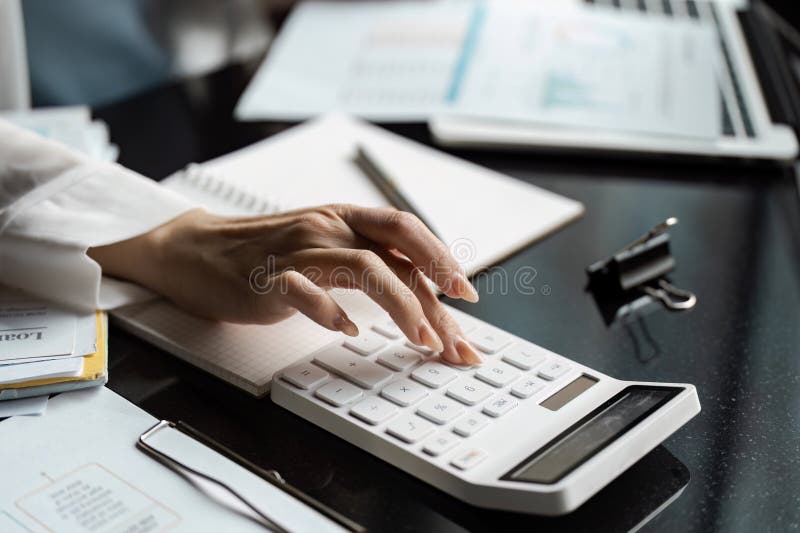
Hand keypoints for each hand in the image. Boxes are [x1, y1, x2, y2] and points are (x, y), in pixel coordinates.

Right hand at [89, 205, 483, 364]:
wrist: (196, 253)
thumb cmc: (267, 255)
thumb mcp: (326, 248)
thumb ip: (368, 262)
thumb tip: (423, 295)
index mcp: (344, 218)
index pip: (405, 231)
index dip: (441, 259)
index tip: (466, 294)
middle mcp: (326, 227)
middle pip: (394, 254)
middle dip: (433, 296)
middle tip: (454, 337)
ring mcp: (296, 250)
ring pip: (362, 268)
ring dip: (399, 306)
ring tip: (419, 340)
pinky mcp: (265, 277)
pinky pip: (304, 290)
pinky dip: (330, 312)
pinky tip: (346, 331)